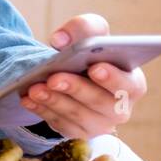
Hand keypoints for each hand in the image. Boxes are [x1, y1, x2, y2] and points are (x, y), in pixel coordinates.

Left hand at [19, 13, 146, 138]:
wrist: (74, 73)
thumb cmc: (90, 52)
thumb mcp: (90, 33)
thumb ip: (82, 28)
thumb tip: (61, 39)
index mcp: (131, 83)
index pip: (129, 86)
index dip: (113, 79)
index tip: (95, 68)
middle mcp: (119, 109)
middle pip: (100, 103)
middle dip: (75, 89)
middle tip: (54, 78)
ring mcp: (98, 124)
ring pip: (76, 115)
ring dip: (54, 101)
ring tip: (34, 88)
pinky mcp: (77, 132)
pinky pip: (59, 124)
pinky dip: (42, 110)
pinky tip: (28, 99)